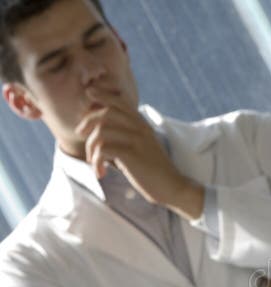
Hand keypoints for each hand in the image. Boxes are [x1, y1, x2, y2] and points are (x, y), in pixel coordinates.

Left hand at [74, 87, 200, 215]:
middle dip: (87, 122)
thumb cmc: (151, 169)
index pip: (118, 100)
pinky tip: (101, 173)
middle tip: (81, 134)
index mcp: (141, 123)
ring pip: (101, 132)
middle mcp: (140, 127)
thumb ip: (123, 132)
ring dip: (90, 147)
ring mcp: (137, 140)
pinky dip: (97, 162)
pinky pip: (104, 150)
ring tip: (94, 162)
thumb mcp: (140, 145)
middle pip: (106, 112)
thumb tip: (97, 126)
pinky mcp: (133, 155)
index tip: (87, 106)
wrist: (172, 187)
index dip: (100, 97)